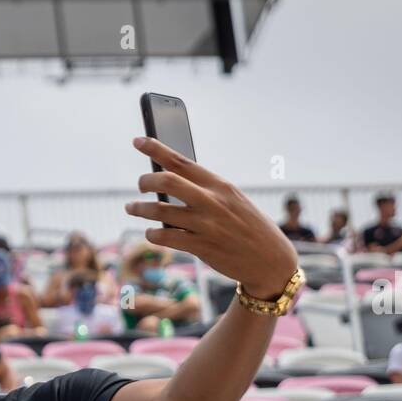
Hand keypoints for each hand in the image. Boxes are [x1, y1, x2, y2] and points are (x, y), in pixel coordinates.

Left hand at [125, 137, 297, 299]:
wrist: (270, 259)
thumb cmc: (249, 227)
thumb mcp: (233, 201)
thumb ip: (206, 192)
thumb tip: (172, 184)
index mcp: (220, 185)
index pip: (182, 162)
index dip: (157, 150)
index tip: (138, 141)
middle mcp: (212, 201)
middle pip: (168, 181)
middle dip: (146, 180)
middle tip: (140, 186)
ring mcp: (206, 225)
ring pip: (161, 211)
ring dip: (140, 209)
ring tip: (131, 208)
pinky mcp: (201, 247)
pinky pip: (166, 237)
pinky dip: (153, 233)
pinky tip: (150, 233)